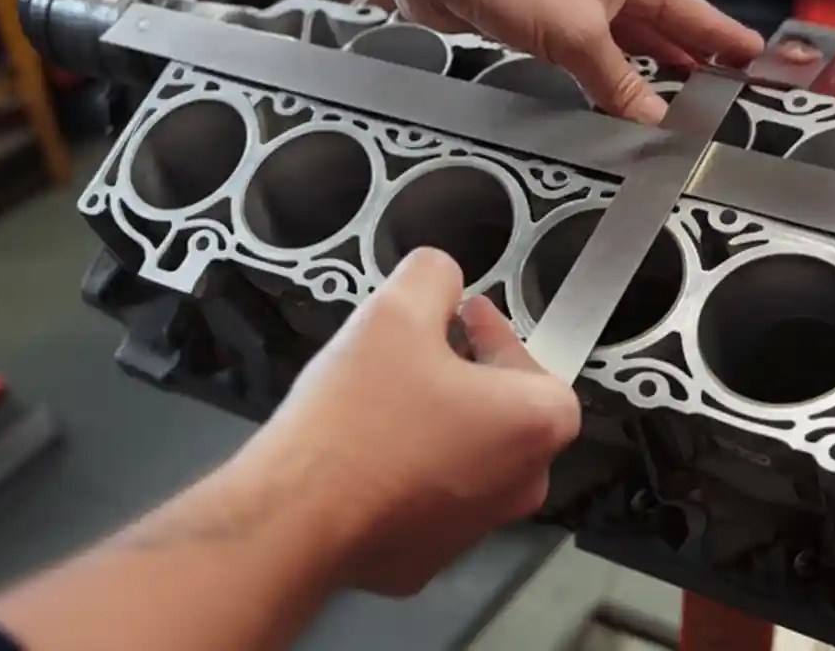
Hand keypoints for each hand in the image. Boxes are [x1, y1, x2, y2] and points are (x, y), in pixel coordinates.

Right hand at [238, 248, 580, 595]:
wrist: (297, 516)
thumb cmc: (361, 413)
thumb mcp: (396, 311)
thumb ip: (433, 276)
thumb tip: (442, 274)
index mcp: (537, 423)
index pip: (534, 364)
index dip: (495, 334)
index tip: (461, 315)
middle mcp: (522, 484)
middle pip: (507, 416)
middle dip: (470, 377)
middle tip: (424, 351)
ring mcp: (475, 531)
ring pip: (468, 460)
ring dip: (439, 424)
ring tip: (386, 397)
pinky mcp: (426, 561)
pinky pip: (427, 501)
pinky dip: (407, 472)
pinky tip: (363, 450)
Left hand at [368, 0, 764, 123]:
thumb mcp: (574, 32)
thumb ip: (616, 80)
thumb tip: (655, 119)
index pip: (692, 13)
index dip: (725, 39)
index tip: (756, 59)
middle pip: (662, 33)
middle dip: (692, 63)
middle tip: (721, 95)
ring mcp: (571, 9)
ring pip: (623, 51)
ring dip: (646, 79)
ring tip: (675, 107)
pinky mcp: (538, 29)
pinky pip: (584, 64)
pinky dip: (603, 86)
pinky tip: (610, 104)